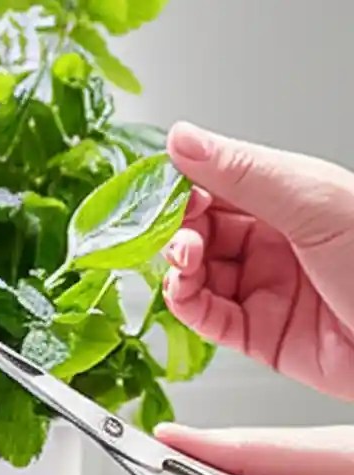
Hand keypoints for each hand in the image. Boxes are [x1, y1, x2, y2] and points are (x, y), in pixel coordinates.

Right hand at [161, 122, 353, 399]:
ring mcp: (267, 288)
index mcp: (294, 198)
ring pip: (197, 272)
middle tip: (176, 230)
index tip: (160, 188)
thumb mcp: (313, 201)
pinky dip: (185, 303)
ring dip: (178, 264)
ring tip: (185, 260)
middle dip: (177, 227)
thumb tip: (181, 138)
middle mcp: (278, 241)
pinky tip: (183, 291)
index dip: (185, 183)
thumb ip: (241, 171)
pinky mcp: (260, 335)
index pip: (219, 182)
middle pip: (202, 228)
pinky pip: (207, 317)